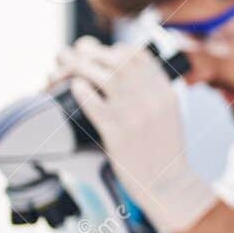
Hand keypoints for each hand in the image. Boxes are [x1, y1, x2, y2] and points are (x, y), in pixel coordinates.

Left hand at [55, 37, 217, 232]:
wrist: (168, 184)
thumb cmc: (165, 153)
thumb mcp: (169, 115)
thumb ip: (153, 94)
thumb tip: (125, 76)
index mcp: (165, 92)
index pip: (139, 56)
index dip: (116, 49)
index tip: (102, 53)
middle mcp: (151, 99)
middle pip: (116, 60)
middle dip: (90, 52)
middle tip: (74, 53)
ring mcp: (134, 115)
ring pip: (101, 75)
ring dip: (78, 66)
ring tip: (64, 68)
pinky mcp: (117, 133)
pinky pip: (91, 101)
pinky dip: (79, 89)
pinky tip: (73, 87)